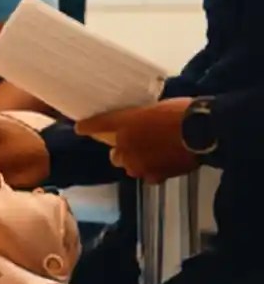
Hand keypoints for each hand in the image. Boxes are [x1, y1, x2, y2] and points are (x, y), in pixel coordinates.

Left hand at [77, 98, 197, 182]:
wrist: (204, 131)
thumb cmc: (182, 112)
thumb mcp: (155, 108)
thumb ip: (141, 119)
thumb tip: (140, 123)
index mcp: (124, 123)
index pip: (98, 126)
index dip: (87, 127)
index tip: (79, 129)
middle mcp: (125, 145)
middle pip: (115, 154)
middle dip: (122, 151)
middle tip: (136, 145)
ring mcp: (138, 163)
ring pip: (130, 166)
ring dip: (137, 161)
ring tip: (153, 154)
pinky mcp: (154, 175)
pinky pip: (148, 175)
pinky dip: (154, 171)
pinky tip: (165, 163)